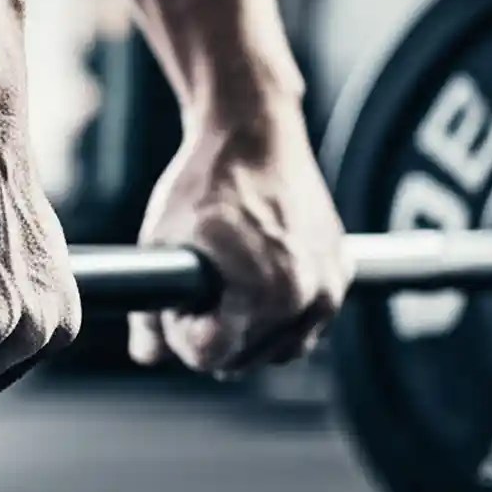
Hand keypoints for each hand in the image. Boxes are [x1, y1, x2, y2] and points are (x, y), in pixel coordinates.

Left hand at [130, 105, 350, 374]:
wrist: (253, 133)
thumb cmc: (204, 183)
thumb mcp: (161, 244)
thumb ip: (149, 311)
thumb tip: (149, 355)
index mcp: (264, 291)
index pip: (208, 356)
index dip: (181, 328)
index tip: (179, 294)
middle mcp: (308, 295)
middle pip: (242, 358)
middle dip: (213, 331)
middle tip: (200, 282)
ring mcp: (330, 286)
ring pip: (275, 350)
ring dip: (245, 331)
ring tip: (225, 282)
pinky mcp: (342, 274)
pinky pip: (302, 326)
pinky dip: (276, 317)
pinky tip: (253, 280)